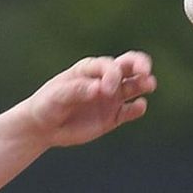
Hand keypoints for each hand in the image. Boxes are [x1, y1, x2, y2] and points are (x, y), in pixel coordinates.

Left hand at [21, 51, 156, 147]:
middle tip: (145, 71)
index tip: (105, 89)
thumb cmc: (47, 105)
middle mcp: (104, 80)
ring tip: (149, 85)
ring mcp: (111, 98)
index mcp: (90, 69)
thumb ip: (77, 90)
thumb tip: (99, 89)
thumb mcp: (57, 95)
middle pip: (129, 66)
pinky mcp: (113, 116)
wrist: (43, 128)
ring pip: (135, 86)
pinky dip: (138, 108)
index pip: (109, 65)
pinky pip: (131, 110)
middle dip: (140, 64)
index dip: (112, 74)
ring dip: (144, 83)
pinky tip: (139, 106)